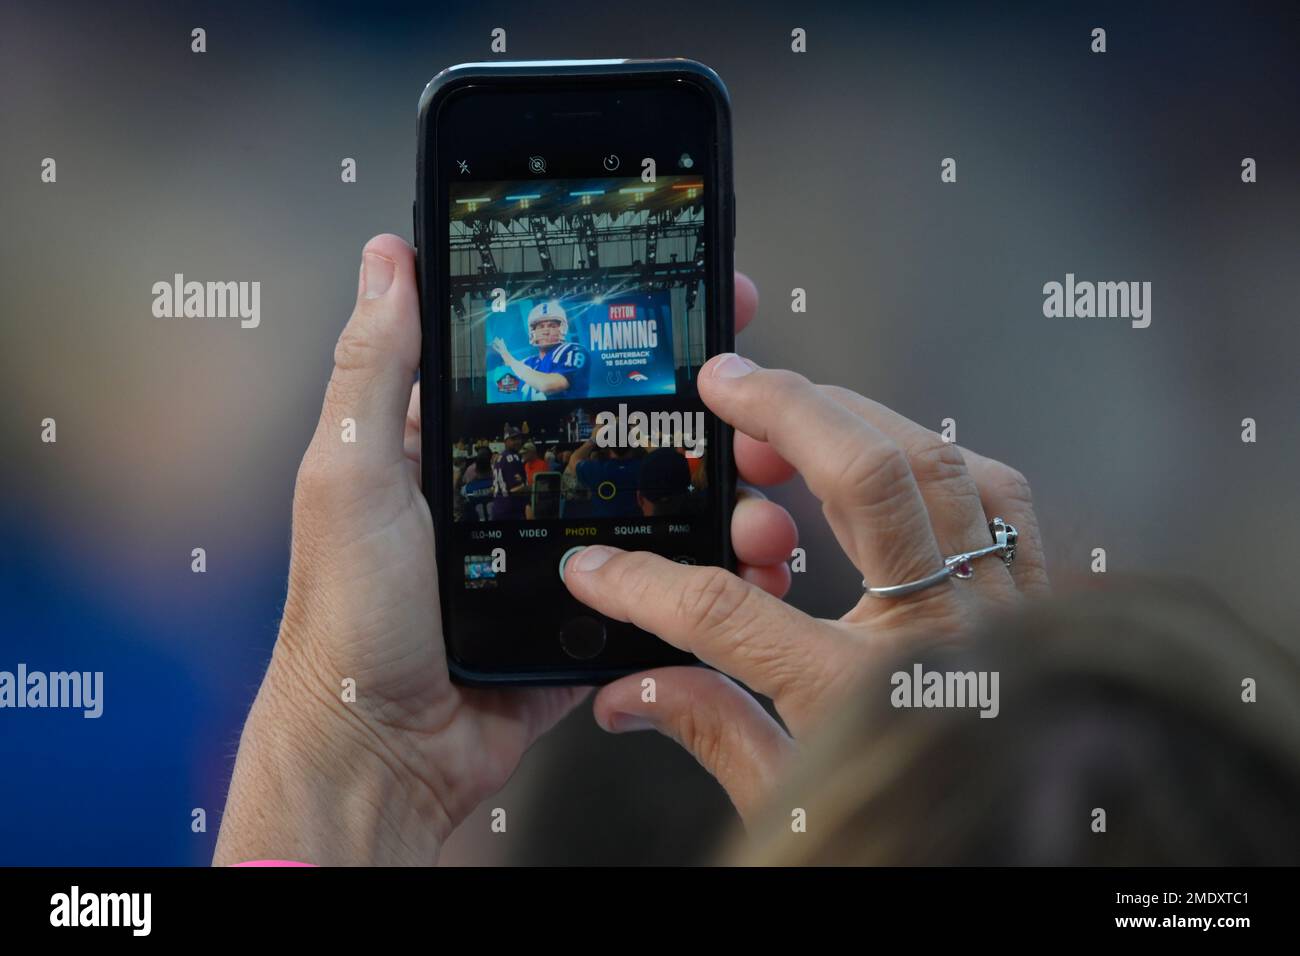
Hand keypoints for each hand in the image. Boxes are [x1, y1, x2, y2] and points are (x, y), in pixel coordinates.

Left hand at [214, 235, 788, 863]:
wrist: (382, 755)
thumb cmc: (345, 621)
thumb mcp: (351, 476)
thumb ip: (375, 370)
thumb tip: (390, 261)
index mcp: (458, 445)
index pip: (548, 360)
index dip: (613, 323)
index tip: (677, 292)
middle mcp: (514, 491)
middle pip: (620, 428)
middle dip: (694, 407)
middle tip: (747, 392)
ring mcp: (557, 553)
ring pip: (655, 504)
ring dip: (716, 492)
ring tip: (759, 486)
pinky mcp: (588, 612)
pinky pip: (658, 582)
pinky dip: (703, 571)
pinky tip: (741, 556)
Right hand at [561, 354, 1048, 821]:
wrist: (1024, 853)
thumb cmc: (919, 832)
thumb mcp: (796, 797)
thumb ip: (713, 729)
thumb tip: (629, 690)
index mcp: (868, 697)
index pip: (732, 614)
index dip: (649, 584)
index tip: (601, 567)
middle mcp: (946, 632)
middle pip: (866, 480)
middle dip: (783, 412)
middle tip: (724, 385)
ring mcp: (1001, 603)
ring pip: (936, 462)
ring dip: (856, 417)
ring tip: (789, 412)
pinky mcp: (1035, 593)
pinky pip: (993, 491)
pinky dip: (930, 458)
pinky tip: (885, 455)